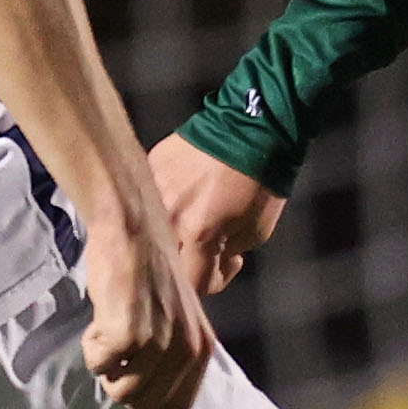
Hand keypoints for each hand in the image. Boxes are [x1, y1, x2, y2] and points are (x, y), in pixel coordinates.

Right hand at [78, 216, 217, 408]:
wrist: (133, 232)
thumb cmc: (149, 272)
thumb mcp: (179, 320)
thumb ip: (173, 356)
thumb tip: (149, 395)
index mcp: (202, 348)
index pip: (177, 406)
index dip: (149, 399)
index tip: (133, 376)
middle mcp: (186, 350)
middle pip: (146, 405)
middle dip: (123, 385)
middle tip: (117, 350)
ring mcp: (158, 344)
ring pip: (120, 392)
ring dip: (106, 365)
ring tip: (111, 329)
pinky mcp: (127, 336)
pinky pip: (98, 365)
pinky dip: (91, 346)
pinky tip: (101, 317)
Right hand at [151, 134, 286, 296]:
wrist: (252, 125)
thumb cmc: (261, 183)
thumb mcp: (256, 231)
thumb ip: (224, 256)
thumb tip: (209, 261)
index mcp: (196, 234)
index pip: (189, 283)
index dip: (208, 282)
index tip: (221, 266)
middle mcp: (166, 216)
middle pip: (161, 260)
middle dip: (184, 261)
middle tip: (204, 247)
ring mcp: (151, 189)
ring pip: (149, 229)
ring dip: (170, 231)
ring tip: (191, 219)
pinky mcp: (147, 166)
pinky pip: (146, 198)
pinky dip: (162, 203)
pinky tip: (181, 195)